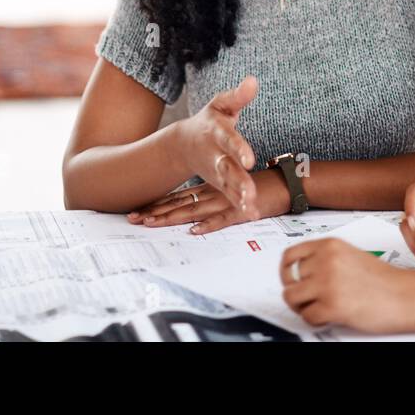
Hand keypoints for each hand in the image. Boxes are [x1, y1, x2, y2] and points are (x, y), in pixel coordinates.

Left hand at [128, 167, 291, 233]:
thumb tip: (189, 215)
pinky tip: (195, 230)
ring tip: (152, 223)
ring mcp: (225, 202)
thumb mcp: (227, 192)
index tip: (136, 213)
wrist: (282, 184)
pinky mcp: (242, 211)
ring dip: (172, 217)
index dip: (156, 206)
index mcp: (208, 190)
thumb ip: (209, 200)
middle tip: (133, 219)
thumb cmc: (254, 189)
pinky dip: (209, 224)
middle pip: (179, 205)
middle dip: (155, 213)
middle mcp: (212, 194)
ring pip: (194, 211)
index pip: (177, 199)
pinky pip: (224, 219)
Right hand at [166, 75, 259, 212]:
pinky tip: (252, 213)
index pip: (229, 140)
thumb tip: (253, 81)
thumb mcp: (221, 104)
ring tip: (250, 205)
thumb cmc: (209, 121)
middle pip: (227, 168)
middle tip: (249, 191)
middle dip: (238, 180)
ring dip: (238, 196)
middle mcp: (216, 154)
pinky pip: (229, 195)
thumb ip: (238, 96)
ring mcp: (216, 171)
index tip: (249, 160)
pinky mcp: (219, 183)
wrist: (184, 143)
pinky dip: (239, 205)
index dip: (238, 149)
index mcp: (217, 133)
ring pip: (227, 185)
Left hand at [279, 238, 414, 332]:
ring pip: (291, 297)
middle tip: (305, 298)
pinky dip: (315, 320)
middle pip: (288, 278)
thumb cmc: (385, 280)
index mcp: (330, 245)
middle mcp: (326, 261)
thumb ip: (326, 259)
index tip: (289, 279)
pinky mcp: (332, 306)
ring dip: (302, 307)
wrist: (407, 296)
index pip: (289, 255)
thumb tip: (301, 271)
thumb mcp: (351, 256)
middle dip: (295, 291)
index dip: (285, 271)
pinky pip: (307, 317)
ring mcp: (328, 283)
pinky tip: (328, 316)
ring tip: (317, 308)